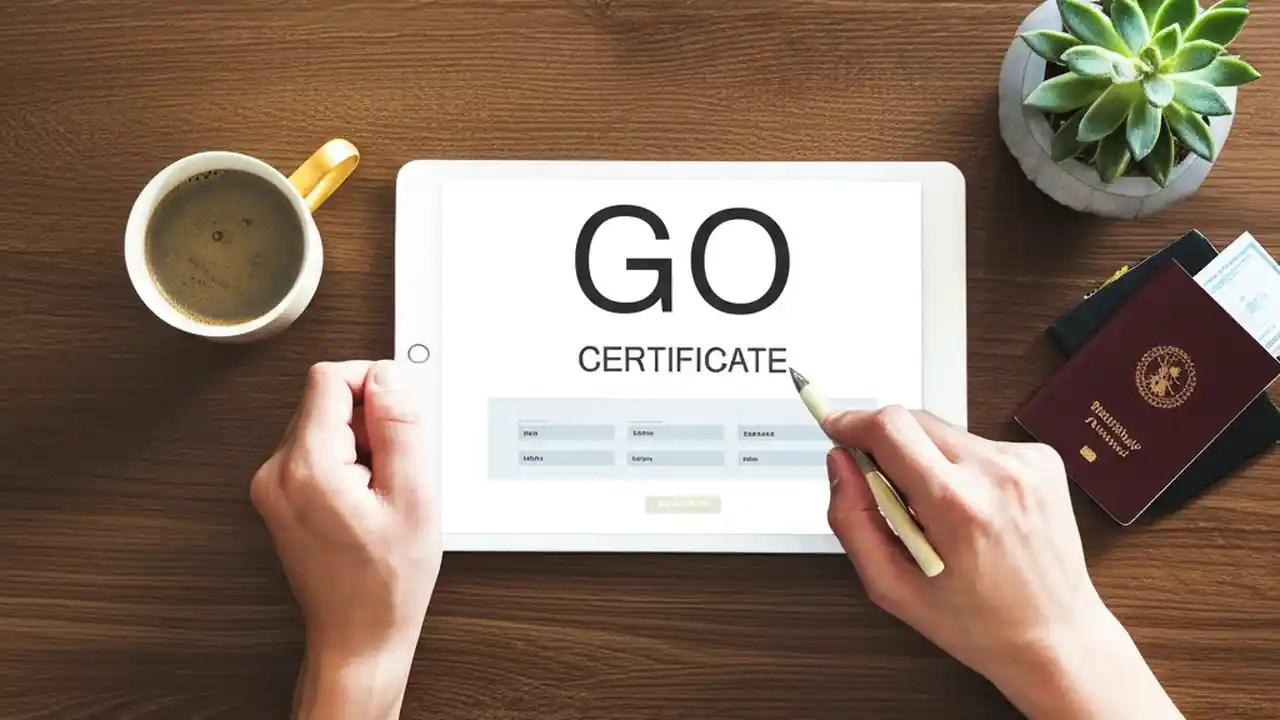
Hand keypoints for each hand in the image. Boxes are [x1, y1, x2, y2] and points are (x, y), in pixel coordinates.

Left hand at [252, 360, 440, 719]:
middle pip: (324, 399)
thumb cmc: (384, 584)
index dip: (373, 382)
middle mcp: (276, 473)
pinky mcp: (280, 497)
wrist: (358, 636)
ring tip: (381, 488)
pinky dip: (347, 461)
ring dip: (360, 442)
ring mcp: (273, 487)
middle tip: (395, 466)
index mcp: (305, 467)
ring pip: (322, 424)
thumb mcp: (413, 498)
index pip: (329, 377)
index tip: (400, 413)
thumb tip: (389, 378)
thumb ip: (400, 428)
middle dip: (369, 418)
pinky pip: (316, 451)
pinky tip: (367, 498)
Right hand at [823, 407, 1180, 719]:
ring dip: (926, 460)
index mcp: (958, 507)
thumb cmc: (980, 623)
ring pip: (944, 431)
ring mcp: (1025, 462)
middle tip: (891, 495)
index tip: (836, 428)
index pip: (890, 427)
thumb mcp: (892, 588)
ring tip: (940, 514)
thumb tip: (840, 464)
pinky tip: (972, 509)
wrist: (1055, 636)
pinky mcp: (1041, 458)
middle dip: (887, 447)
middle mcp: (996, 474)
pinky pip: (976, 443)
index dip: (852, 422)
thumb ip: (853, 520)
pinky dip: (961, 467)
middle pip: (913, 420)